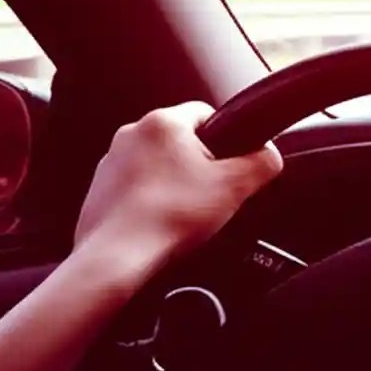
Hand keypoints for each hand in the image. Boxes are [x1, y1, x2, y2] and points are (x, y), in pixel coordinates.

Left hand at [73, 102, 282, 288]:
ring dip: (175, 184)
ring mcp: (111, 162)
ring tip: (185, 213)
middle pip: (183, 142)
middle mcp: (132, 134)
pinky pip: (138, 188)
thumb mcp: (235, 186)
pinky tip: (162, 223)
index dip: (228, 141)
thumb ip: (263, 162)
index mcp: (163, 122)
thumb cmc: (169, 217)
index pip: (208, 113)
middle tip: (212, 195)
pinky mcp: (100, 189)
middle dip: (200, 166)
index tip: (231, 169)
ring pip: (160, 165)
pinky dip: (152, 201)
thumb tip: (269, 156)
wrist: (119, 256)